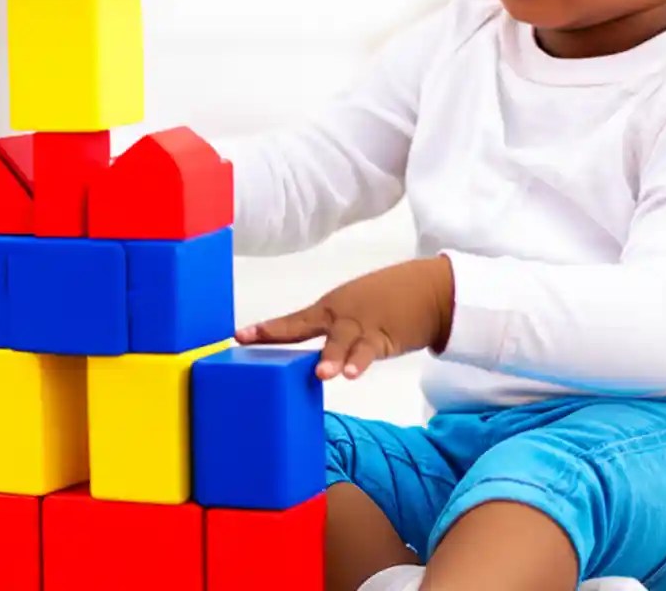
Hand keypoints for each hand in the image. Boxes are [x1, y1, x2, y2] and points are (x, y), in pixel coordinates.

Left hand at [235, 256, 455, 380]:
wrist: (429, 290)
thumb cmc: (388, 303)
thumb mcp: (355, 312)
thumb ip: (332, 333)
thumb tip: (311, 362)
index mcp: (328, 310)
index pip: (291, 322)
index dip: (264, 329)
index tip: (236, 336)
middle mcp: (338, 315)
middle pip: (303, 326)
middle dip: (275, 334)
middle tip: (247, 342)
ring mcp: (360, 325)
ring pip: (339, 342)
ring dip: (330, 358)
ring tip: (321, 374)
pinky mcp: (383, 336)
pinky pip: (368, 351)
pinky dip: (359, 362)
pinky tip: (351, 375)